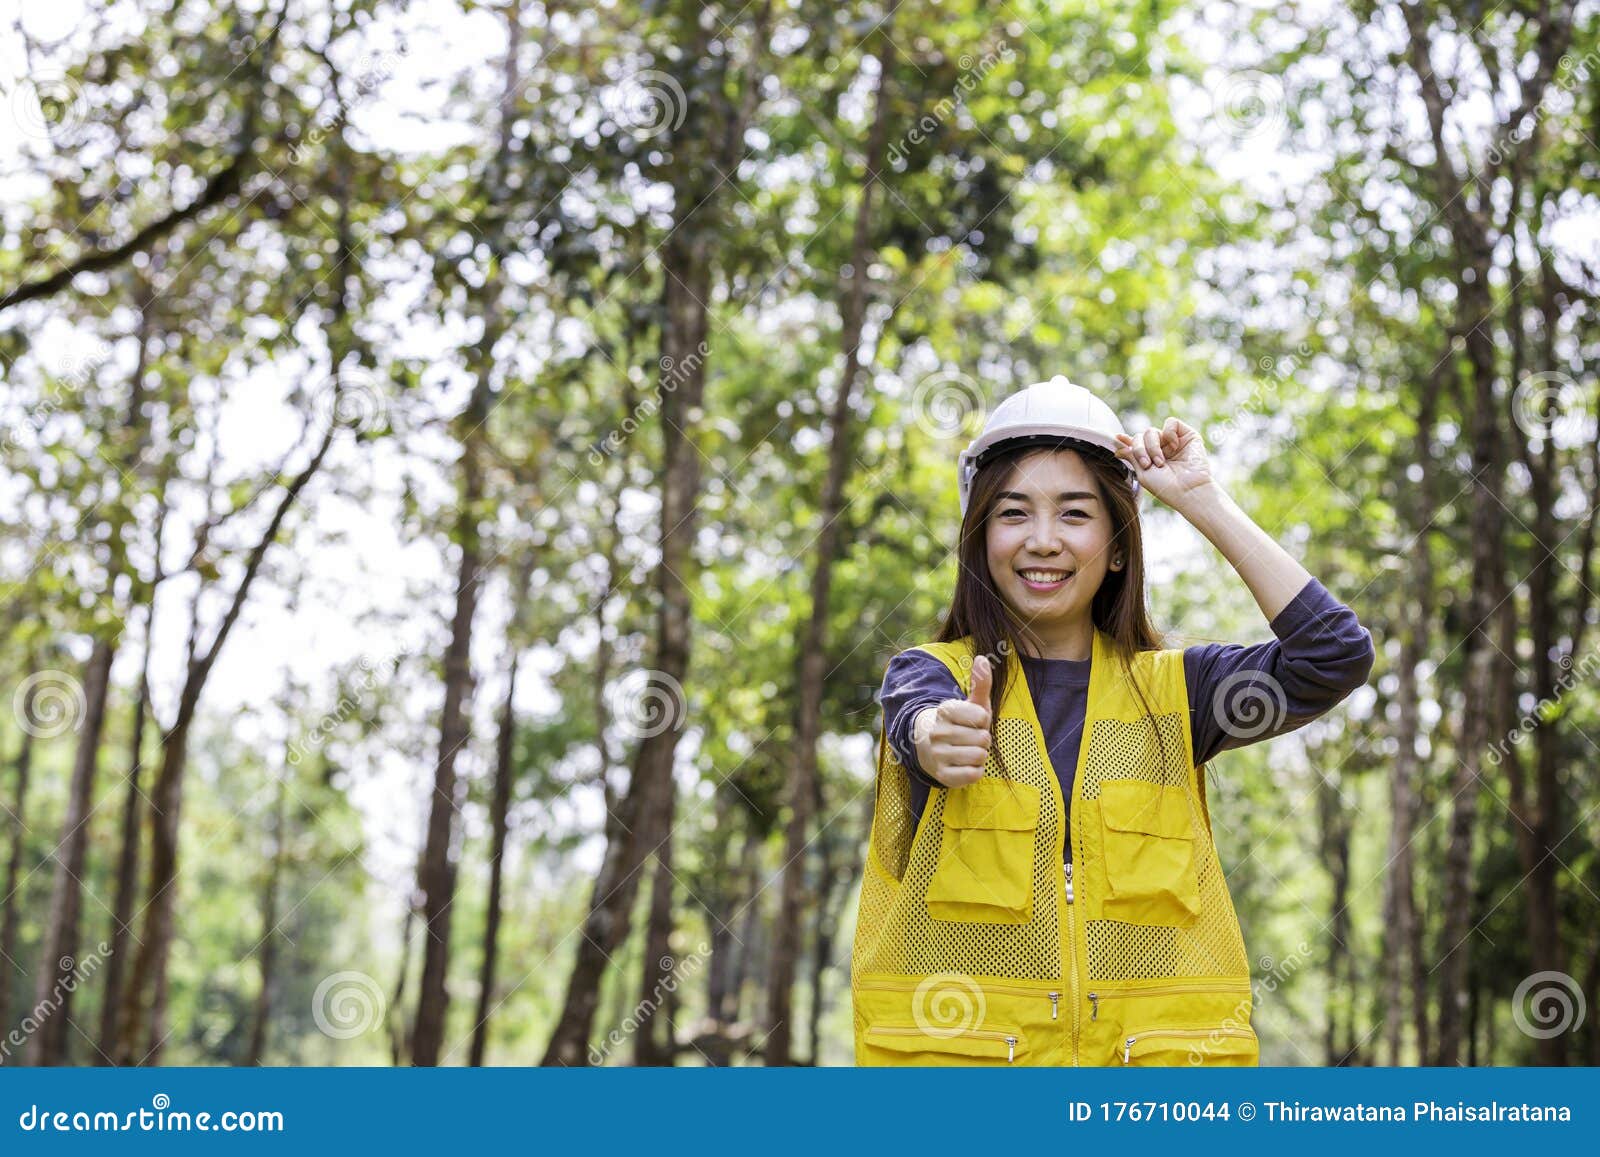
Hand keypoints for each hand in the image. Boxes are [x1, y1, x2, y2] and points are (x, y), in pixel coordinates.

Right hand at [911, 654, 994, 787]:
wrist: (930, 748)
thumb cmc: (960, 723)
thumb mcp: (971, 702)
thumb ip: (980, 683)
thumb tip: (983, 659)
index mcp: (944, 710)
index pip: (981, 716)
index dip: (984, 720)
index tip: (974, 721)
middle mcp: (937, 732)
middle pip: (983, 738)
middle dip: (983, 739)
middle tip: (971, 738)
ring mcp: (937, 754)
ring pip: (979, 756)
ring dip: (980, 755)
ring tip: (968, 751)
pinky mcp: (941, 775)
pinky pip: (973, 775)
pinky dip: (976, 771)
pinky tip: (965, 765)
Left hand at [1114, 417, 1214, 508]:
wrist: (1188, 490)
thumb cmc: (1166, 487)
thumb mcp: (1143, 473)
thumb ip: (1131, 456)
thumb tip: (1118, 445)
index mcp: (1150, 458)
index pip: (1136, 444)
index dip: (1127, 440)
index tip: (1117, 437)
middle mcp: (1161, 448)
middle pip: (1140, 437)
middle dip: (1139, 450)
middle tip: (1147, 464)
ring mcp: (1173, 441)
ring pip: (1151, 431)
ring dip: (1151, 446)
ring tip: (1160, 462)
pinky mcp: (1187, 435)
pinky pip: (1171, 422)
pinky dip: (1168, 433)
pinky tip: (1174, 446)